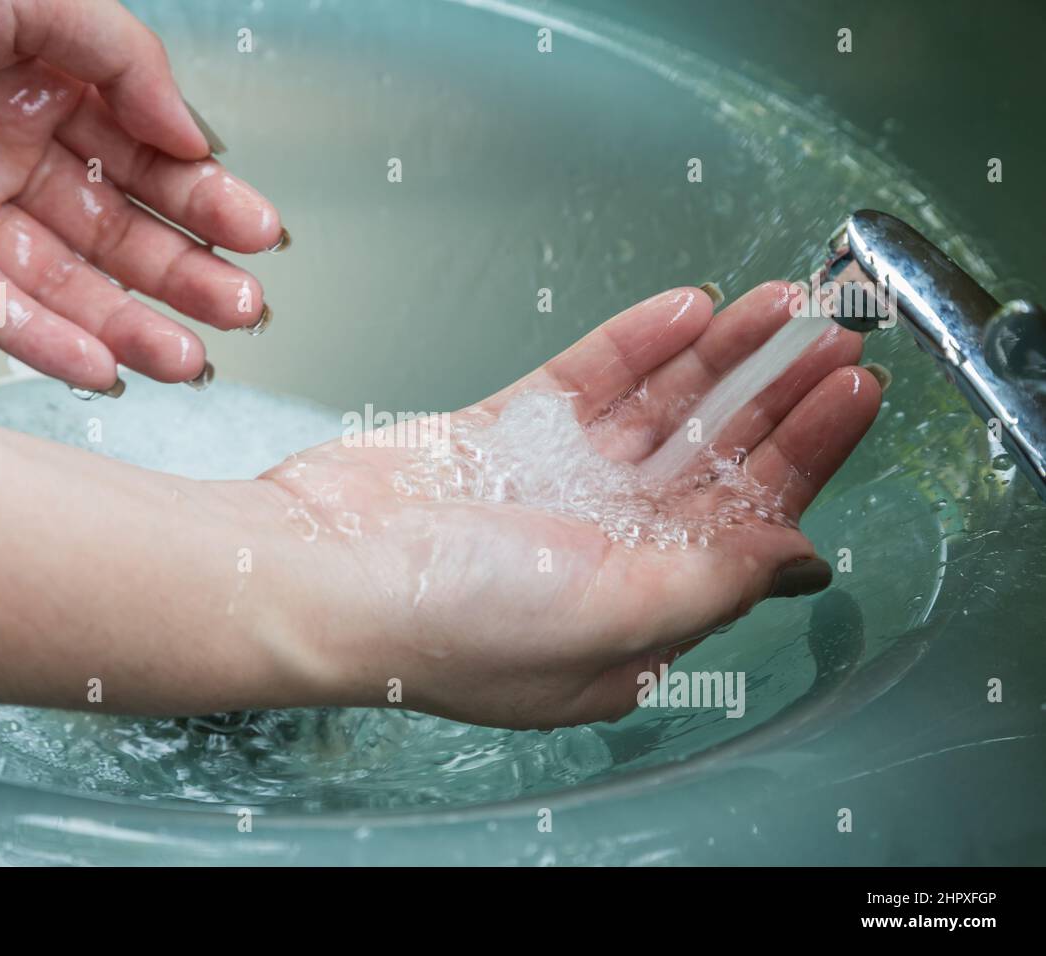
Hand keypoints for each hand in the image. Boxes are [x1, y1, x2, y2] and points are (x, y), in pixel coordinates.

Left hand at [0, 0, 282, 389]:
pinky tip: (100, 366)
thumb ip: (130, 65)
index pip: (152, 162)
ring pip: (62, 282)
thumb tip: (196, 140)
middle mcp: (17, 150)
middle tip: (245, 310)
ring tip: (190, 360)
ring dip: (128, 325)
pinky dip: (39, 338)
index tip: (262, 238)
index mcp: (56, 87)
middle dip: (185, 276)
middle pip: (119, 234)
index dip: (210, 204)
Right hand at [263, 283, 880, 728]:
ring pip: (657, 412)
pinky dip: (636, 344)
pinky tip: (685, 311)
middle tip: (831, 337)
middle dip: (774, 396)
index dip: (806, 456)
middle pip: (711, 460)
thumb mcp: (617, 614)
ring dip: (718, 357)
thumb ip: (718, 580)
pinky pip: (586, 381)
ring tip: (774, 304)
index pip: (747, 524)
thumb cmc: (448, 621)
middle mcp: (599, 552)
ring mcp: (549, 489)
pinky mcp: (501, 436)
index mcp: (637, 610)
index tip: (852, 393)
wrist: (320, 570)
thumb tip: (802, 561)